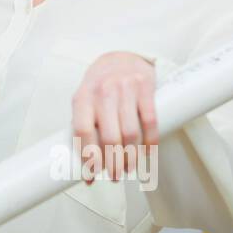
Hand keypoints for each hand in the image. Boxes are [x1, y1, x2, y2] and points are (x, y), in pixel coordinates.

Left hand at [71, 51, 159, 182]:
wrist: (122, 55)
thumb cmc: (101, 84)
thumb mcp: (85, 99)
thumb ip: (85, 125)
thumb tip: (85, 165)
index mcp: (83, 97)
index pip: (82, 131)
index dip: (88, 156)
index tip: (92, 174)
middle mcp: (103, 91)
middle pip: (109, 137)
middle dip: (112, 163)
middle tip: (115, 176)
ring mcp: (125, 88)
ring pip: (131, 133)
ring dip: (131, 157)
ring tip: (129, 168)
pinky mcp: (146, 87)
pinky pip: (150, 122)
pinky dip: (150, 142)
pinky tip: (147, 153)